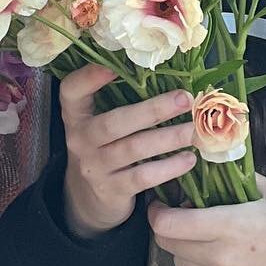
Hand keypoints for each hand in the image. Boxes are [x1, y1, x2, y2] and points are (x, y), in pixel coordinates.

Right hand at [60, 64, 194, 240]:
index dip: (88, 78)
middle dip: (152, 110)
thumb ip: (118, 102)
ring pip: (133, 149)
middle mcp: (79, 140)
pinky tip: (189, 159)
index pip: (71, 92)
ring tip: (194, 130)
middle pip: (113, 122)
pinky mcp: (111, 190)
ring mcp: (94, 167)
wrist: (88, 199)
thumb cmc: (103, 148)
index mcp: (75, 116)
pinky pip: (143, 177)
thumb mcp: (98, 125)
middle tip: (185, 98)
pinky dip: (168, 167)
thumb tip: (167, 73)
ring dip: (168, 138)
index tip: (112, 66)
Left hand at [149, 175, 265, 265]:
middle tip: (185, 220)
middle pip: (169, 245)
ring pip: (182, 265)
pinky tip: (223, 261)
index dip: (158, 213)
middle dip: (170, 230)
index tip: (162, 205)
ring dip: (186, 251)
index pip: (167, 224)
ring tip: (207, 241)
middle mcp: (219, 259)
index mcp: (228, 226)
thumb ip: (238, 179)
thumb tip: (211, 162)